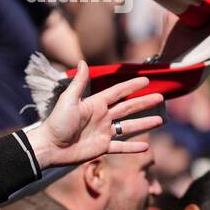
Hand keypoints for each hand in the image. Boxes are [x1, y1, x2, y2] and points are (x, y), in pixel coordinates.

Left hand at [26, 63, 163, 167]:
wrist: (49, 147)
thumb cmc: (57, 123)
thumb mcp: (68, 100)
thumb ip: (79, 83)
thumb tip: (83, 61)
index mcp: (95, 104)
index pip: (117, 92)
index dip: (131, 86)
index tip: (146, 79)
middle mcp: (101, 117)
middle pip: (127, 108)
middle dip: (144, 103)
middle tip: (160, 97)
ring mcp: (103, 132)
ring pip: (128, 127)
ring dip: (144, 123)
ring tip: (160, 120)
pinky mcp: (102, 147)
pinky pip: (121, 147)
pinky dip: (133, 147)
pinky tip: (146, 147)